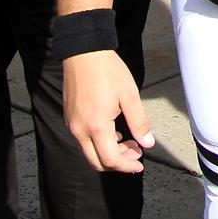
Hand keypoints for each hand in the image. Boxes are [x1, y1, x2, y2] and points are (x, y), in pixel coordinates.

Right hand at [63, 49, 154, 173]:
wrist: (83, 52)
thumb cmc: (107, 70)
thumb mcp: (129, 95)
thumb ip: (139, 122)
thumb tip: (147, 143)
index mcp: (96, 126)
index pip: (111, 160)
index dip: (127, 166)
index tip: (140, 164)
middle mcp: (79, 130)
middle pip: (97, 162)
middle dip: (118, 164)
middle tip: (136, 155)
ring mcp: (72, 124)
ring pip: (90, 151)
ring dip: (109, 153)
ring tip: (129, 142)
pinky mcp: (70, 117)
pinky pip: (84, 139)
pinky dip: (99, 143)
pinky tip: (114, 132)